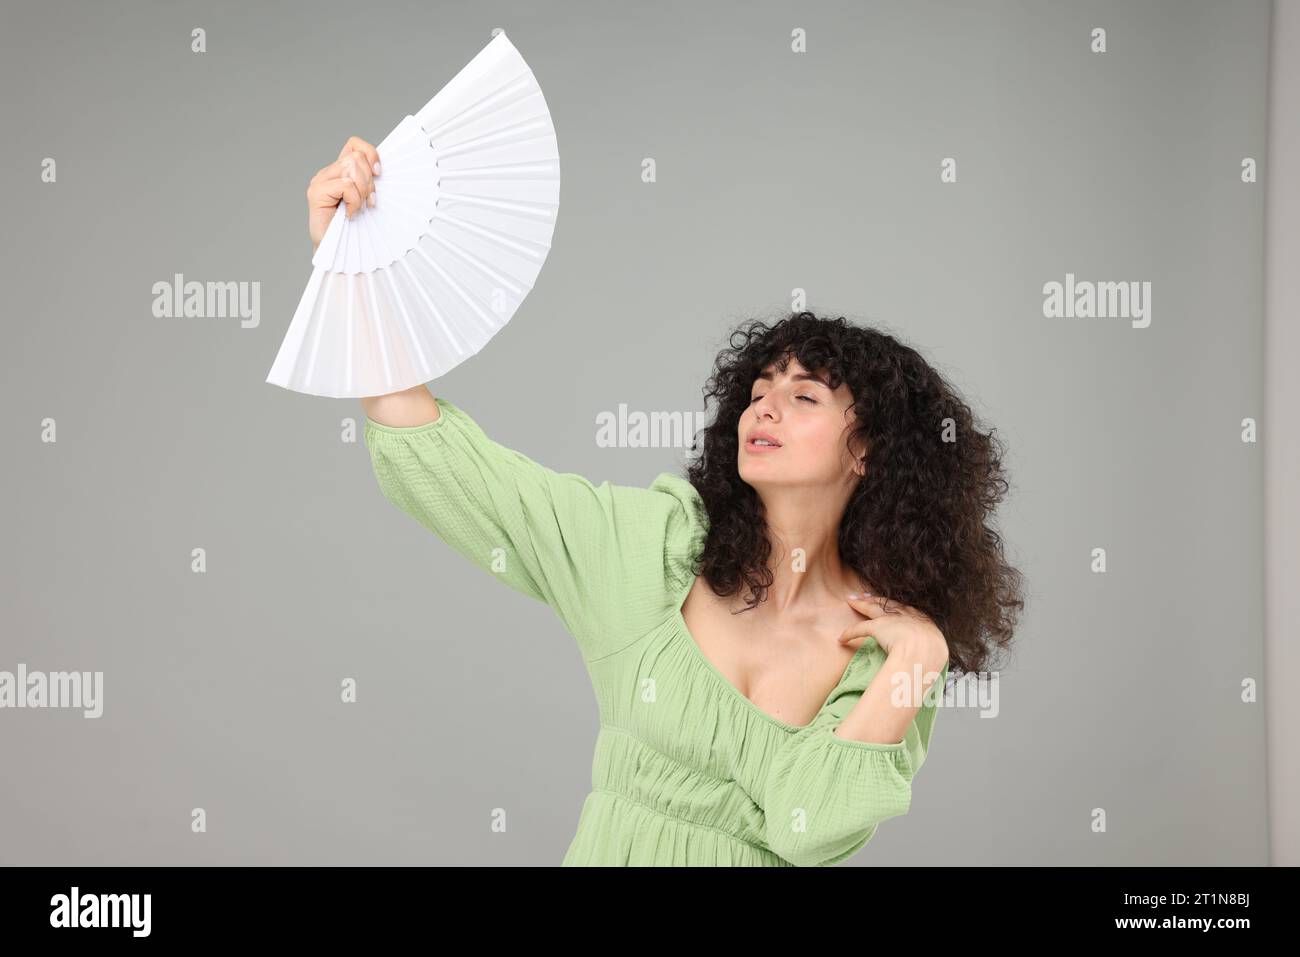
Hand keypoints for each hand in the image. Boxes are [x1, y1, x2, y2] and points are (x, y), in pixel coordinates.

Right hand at [306, 135, 381, 250]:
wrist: (337, 251)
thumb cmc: (353, 229)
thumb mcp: (367, 199)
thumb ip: (369, 182)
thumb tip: (381, 169)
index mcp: (340, 172)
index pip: (355, 145)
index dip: (370, 154)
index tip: (379, 173)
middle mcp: (328, 173)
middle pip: (357, 158)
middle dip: (369, 182)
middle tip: (366, 203)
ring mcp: (320, 181)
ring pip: (352, 168)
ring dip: (362, 192)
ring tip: (357, 209)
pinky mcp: (316, 192)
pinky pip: (346, 185)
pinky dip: (353, 201)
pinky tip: (348, 214)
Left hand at [838, 593, 948, 665]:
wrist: (923, 654)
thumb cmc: (933, 658)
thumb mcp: (938, 654)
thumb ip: (932, 656)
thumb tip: (930, 669)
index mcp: (925, 623)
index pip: (910, 611)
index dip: (899, 607)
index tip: (893, 604)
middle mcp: (909, 617)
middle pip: (890, 604)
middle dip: (878, 599)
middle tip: (867, 595)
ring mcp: (894, 620)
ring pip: (874, 608)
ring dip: (862, 604)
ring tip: (852, 600)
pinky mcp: (879, 627)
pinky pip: (860, 628)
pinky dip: (849, 633)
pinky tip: (842, 638)